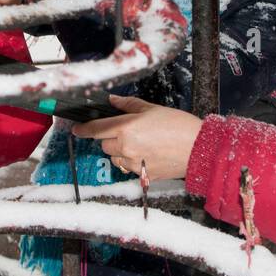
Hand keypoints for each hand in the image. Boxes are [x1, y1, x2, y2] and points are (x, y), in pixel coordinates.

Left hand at [72, 95, 202, 180]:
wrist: (198, 148)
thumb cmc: (178, 125)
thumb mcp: (151, 108)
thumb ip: (128, 105)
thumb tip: (113, 101)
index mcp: (126, 128)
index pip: (96, 129)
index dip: (83, 129)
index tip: (77, 129)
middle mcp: (126, 147)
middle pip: (104, 144)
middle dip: (111, 137)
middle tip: (128, 131)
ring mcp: (134, 163)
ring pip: (115, 158)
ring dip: (120, 151)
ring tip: (140, 143)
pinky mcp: (142, 175)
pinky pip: (129, 168)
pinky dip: (133, 161)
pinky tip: (148, 154)